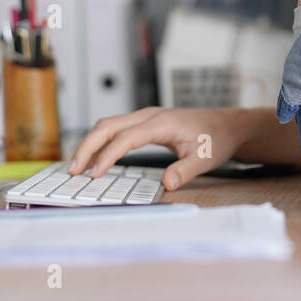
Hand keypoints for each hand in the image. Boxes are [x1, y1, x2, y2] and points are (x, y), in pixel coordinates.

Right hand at [66, 107, 249, 190]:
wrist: (227, 125)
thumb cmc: (217, 139)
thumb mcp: (206, 158)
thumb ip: (186, 171)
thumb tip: (167, 184)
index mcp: (162, 123)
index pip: (126, 137)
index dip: (108, 155)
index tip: (95, 173)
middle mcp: (149, 116)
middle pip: (108, 125)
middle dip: (87, 146)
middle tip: (73, 170)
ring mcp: (146, 117)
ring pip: (108, 124)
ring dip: (91, 143)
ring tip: (77, 166)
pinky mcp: (145, 123)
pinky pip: (116, 129)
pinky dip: (101, 141)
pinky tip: (95, 158)